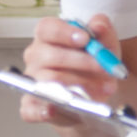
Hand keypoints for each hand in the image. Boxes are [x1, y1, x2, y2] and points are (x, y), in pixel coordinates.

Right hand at [18, 13, 136, 136]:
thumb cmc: (95, 66)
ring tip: (105, 88)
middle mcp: (35, 57)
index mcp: (48, 37)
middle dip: (81, 62)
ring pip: (50, 81)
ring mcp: (31, 82)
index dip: (65, 32)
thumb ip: (103, 31)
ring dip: (80, 85)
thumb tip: (98, 26)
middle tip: (105, 68)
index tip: (86, 39)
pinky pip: (30, 109)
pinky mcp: (32, 106)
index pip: (47, 28)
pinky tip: (54, 110)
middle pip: (50, 55)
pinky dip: (41, 110)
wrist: (96, 96)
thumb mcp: (106, 45)